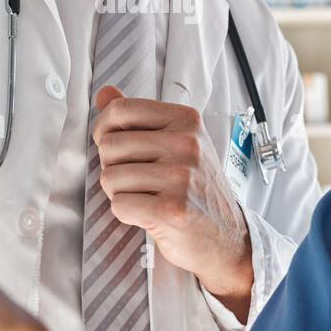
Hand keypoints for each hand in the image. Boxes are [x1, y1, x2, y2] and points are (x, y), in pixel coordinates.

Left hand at [91, 86, 254, 320]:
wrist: (227, 237)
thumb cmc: (197, 188)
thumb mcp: (177, 143)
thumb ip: (139, 117)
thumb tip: (104, 93)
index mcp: (186, 120)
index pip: (120, 109)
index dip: (105, 130)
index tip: (115, 146)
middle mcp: (187, 144)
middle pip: (110, 145)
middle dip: (113, 166)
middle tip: (138, 181)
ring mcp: (181, 177)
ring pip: (110, 177)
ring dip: (120, 193)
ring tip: (146, 198)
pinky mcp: (172, 210)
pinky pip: (120, 205)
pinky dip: (127, 214)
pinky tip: (149, 215)